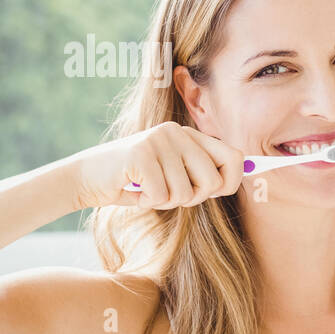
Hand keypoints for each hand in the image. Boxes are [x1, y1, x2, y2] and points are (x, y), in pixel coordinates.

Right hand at [71, 121, 245, 209]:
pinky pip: (162, 195)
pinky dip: (149, 201)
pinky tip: (134, 189)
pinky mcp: (140, 154)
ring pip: (186, 193)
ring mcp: (158, 141)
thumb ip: (203, 173)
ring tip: (148, 189)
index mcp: (189, 135)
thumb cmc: (136, 182)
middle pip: (213, 181)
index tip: (215, 192)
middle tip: (170, 194)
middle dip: (194, 198)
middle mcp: (176, 132)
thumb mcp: (175, 174)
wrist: (85, 178)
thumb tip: (249, 169)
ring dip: (166, 201)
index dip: (231, 181)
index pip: (234, 156)